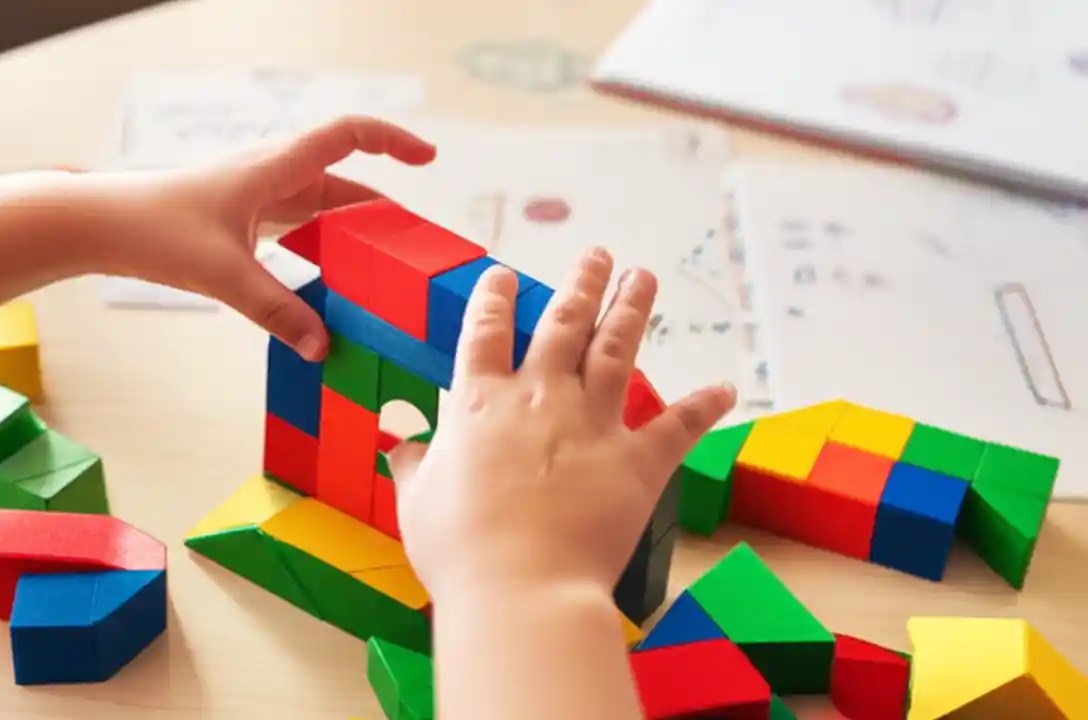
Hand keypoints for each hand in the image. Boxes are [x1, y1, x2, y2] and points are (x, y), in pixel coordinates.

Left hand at [84, 115, 435, 361]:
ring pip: (324, 208)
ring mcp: (259, 196)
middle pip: (345, 182)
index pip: (347, 135)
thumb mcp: (222, 275)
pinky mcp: (245, 218)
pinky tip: (335, 281)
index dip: (392, 141)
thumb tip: (323, 348)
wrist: (101, 224)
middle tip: (416, 249)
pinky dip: (325, 248)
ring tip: (386, 271)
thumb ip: (277, 312)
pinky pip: (301, 227)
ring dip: (356, 233)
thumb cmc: (155, 232)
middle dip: (384, 212)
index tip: (428, 158)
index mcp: (274, 167)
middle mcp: (272, 174)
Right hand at [389, 247, 736, 602]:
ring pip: (618, 349)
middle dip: (581, 282)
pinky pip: (678, 426)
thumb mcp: (417, 501)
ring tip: (643, 276)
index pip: (486, 331)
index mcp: (481, 402)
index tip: (503, 275)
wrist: (520, 590)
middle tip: (597, 254)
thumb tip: (401, 444)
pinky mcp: (638, 462)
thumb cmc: (458, 549)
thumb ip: (415, 464)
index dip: (494, 297)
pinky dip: (703, 405)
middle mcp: (541, 397)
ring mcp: (594, 424)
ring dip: (633, 308)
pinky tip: (724, 387)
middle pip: (564, 322)